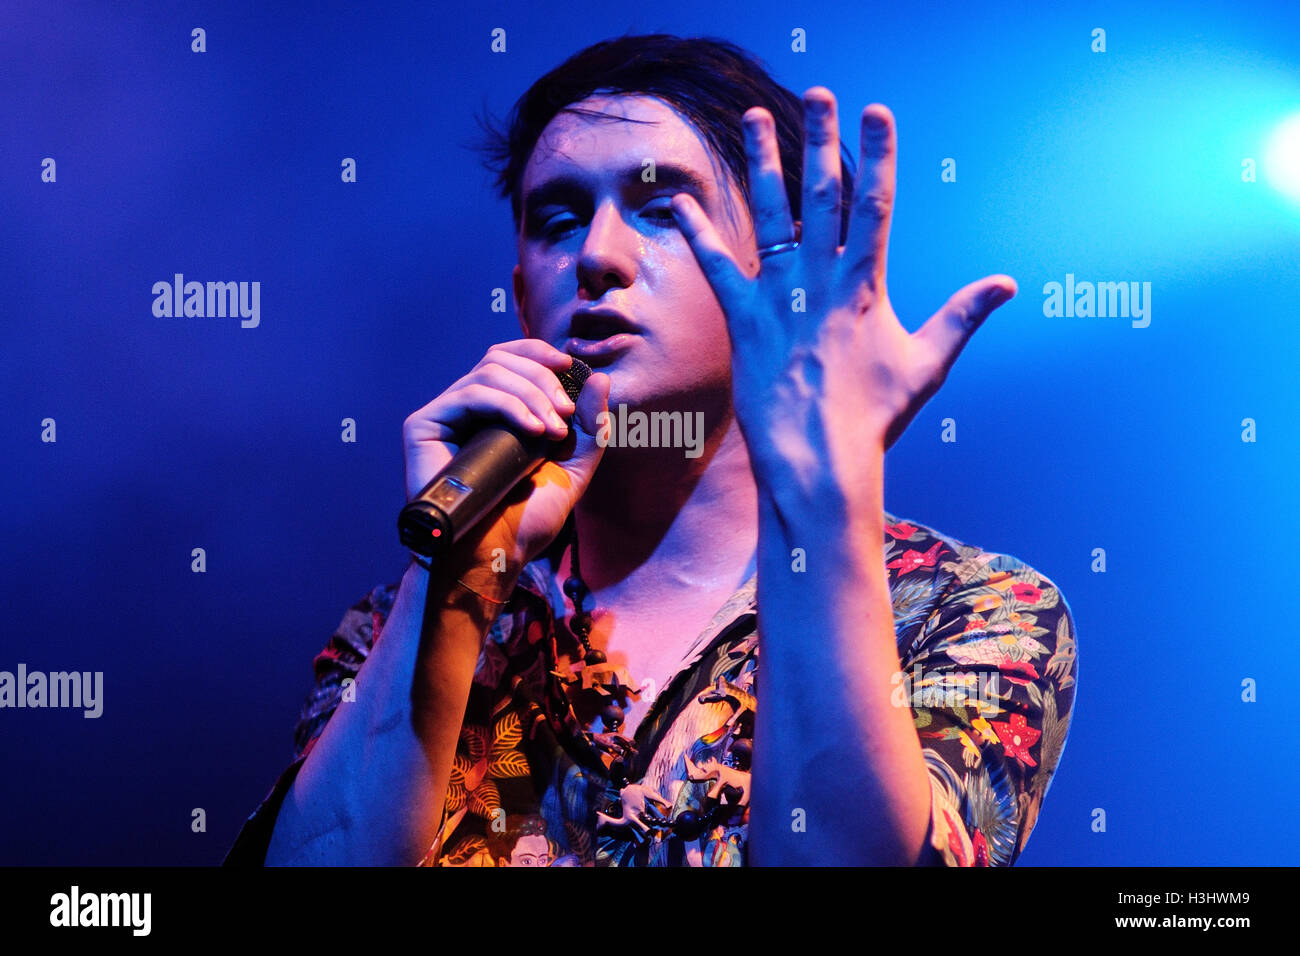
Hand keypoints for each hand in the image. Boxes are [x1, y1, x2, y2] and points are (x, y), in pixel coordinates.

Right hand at [402, 339, 609, 577]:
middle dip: (542, 379)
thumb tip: (600, 377)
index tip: (569, 366)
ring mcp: (444, 415)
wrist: (495, 554)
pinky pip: (470, 394)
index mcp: (495, 412)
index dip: (538, 354)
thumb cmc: (527, 520)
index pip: (509, 359)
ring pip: (489, 373)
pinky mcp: (424, 425)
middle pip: (501, 359)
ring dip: (531, 394)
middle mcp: (466, 409)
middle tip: (566, 413)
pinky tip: (532, 430)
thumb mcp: (572, 469)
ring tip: (552, 430)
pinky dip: (508, 405)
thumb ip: (590, 427)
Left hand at [669, 88, 1016, 478]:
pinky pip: (718, 267)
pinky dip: (700, 234)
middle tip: (817, 93)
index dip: (878, 154)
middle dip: (821, 139)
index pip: (876, 203)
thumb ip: (962, 315)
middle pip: (822, 193)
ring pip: (770, 214)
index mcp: (866, 283)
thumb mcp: (928, 363)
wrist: (819, 457)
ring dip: (763, 163)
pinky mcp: (744, 319)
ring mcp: (780, 295)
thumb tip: (1006, 284)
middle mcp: (821, 278)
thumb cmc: (875, 415)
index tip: (877, 111)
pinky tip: (681, 202)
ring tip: (753, 118)